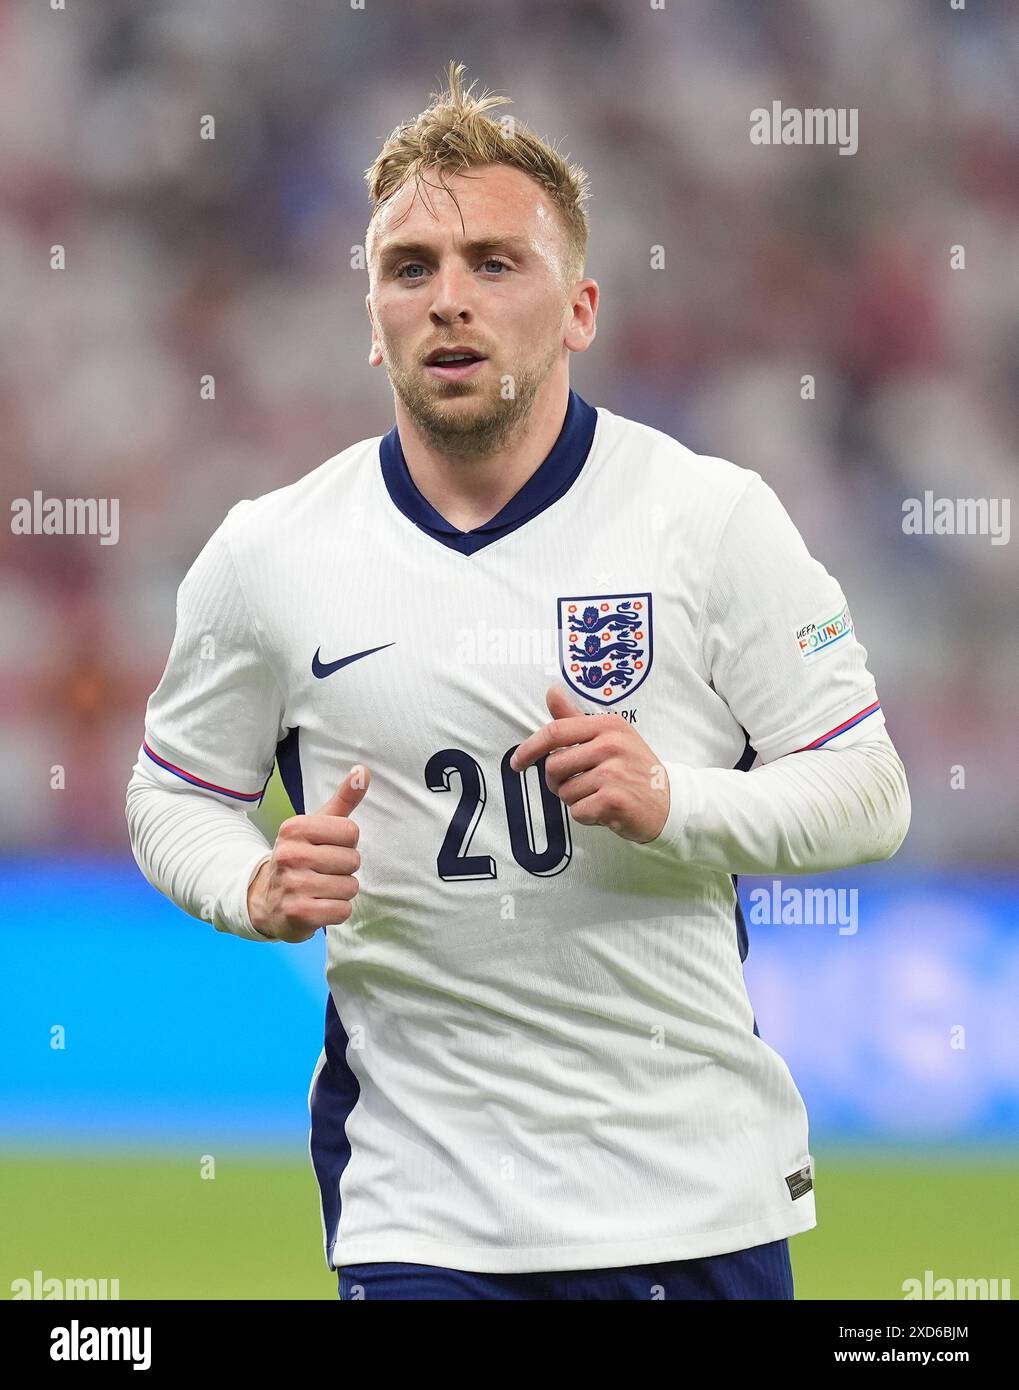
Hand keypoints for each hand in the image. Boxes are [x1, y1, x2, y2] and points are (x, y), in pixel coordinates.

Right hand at [247, 765, 368, 941]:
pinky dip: (336, 911)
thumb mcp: (317, 825)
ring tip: (319, 890)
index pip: (351, 832)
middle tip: (321, 872)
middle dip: (344, 870)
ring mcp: (293, 885)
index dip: (345, 844)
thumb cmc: (301, 858)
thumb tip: (363, 770)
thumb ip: (343, 799)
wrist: (266, 901)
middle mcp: (290, 854)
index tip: (325, 849)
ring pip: (350, 887)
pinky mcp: (299, 914)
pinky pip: (343, 910)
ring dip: (341, 892)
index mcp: (295, 828)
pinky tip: (318, 906)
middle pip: (353, 860)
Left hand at [510, 687, 669, 842]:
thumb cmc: (635, 769)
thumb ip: (575, 718)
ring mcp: (614, 773)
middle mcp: (611, 745)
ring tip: (599, 795)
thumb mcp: (611, 736)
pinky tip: (605, 809)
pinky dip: (587, 815)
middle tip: (580, 785)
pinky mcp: (614, 800)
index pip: (555, 732)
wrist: (671, 802)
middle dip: (558, 781)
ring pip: (564, 792)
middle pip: (554, 766)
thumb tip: (551, 692)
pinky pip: (578, 811)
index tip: (517, 762)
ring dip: (575, 800)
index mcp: (608, 725)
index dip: (529, 748)